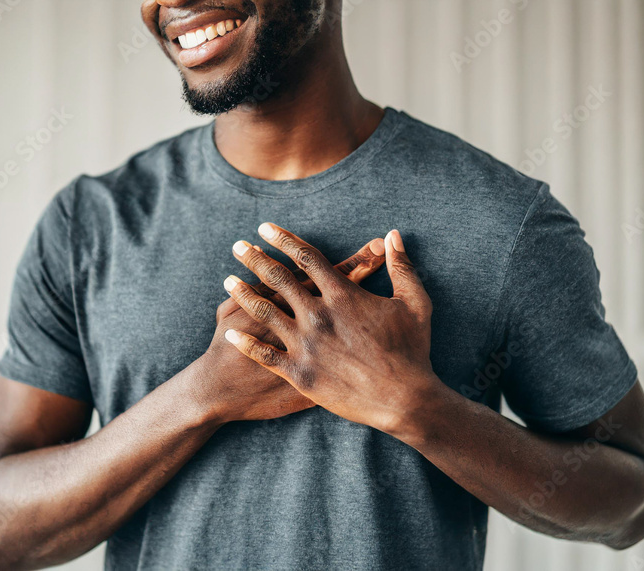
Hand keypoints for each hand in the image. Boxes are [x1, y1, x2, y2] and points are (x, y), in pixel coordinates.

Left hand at [221, 224, 437, 433]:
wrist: (404, 401)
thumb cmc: (413, 351)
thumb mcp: (415, 303)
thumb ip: (403, 266)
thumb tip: (394, 235)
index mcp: (342, 295)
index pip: (306, 257)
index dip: (284, 239)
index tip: (266, 229)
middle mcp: (318, 315)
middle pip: (278, 278)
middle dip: (255, 259)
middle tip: (238, 246)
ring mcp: (306, 345)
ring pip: (265, 312)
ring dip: (243, 293)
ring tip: (228, 280)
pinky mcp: (300, 373)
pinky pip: (264, 354)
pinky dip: (245, 343)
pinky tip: (230, 333)